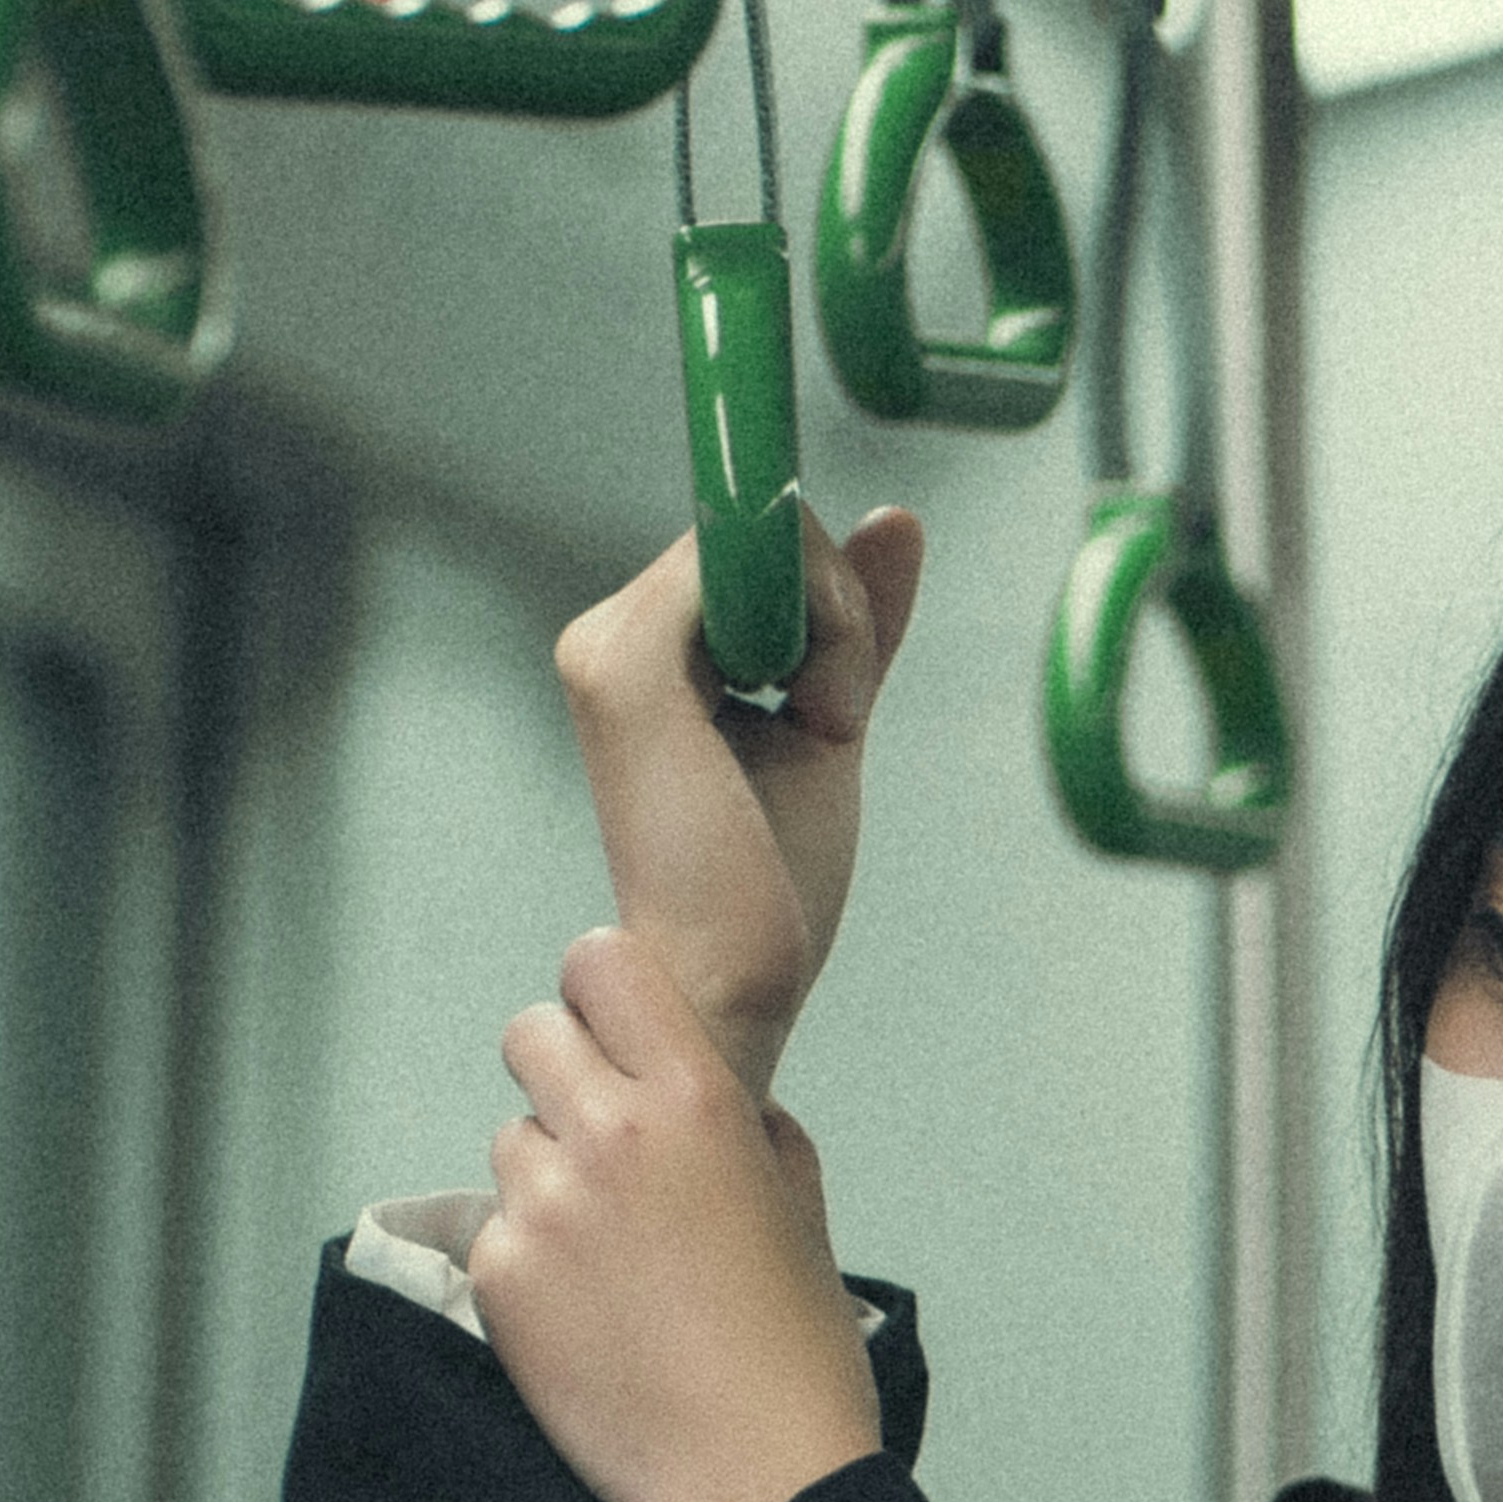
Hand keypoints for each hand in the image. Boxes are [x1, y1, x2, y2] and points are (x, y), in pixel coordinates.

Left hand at [482, 926, 881, 1501]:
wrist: (754, 1476)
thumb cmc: (794, 1350)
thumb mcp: (802, 1205)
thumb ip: (755, 1126)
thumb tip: (724, 1097)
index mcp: (698, 1098)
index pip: (599, 961)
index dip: (601, 995)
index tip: (616, 1038)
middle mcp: (611, 1132)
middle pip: (529, 1033)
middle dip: (558, 1075)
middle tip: (600, 1143)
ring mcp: (546, 1204)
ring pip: (509, 1140)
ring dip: (546, 1177)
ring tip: (611, 1256)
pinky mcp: (499, 1275)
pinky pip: (496, 1230)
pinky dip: (531, 1260)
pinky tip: (590, 1314)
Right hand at [553, 496, 930, 1100]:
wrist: (733, 984)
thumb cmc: (769, 884)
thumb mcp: (829, 718)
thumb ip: (857, 622)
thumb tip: (896, 517)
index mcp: (644, 652)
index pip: (751, 548)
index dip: (824, 597)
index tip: (836, 697)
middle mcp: (606, 635)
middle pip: (760, 533)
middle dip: (837, 610)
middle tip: (834, 719)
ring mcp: (605, 645)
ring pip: (765, 541)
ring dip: (839, 627)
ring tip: (823, 729)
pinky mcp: (624, 667)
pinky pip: (755, 569)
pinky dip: (829, 632)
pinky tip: (822, 719)